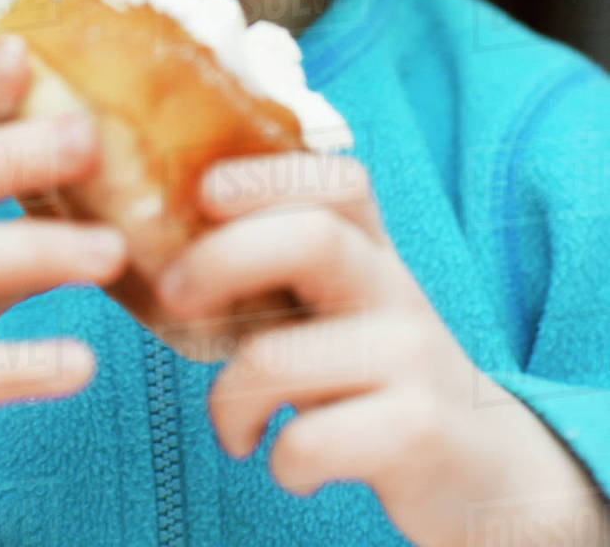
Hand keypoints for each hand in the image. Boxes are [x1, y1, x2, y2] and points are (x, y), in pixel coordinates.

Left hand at [155, 148, 602, 546]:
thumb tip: (159, 242)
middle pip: (311, 238)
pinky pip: (310, 441)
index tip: (204, 194)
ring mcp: (414, 358)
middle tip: (174, 298)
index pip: (335, 180)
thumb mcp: (342, 306)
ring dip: (230, 399)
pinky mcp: (419, 432)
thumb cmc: (375, 376)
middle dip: (221, 260)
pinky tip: (290, 466)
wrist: (485, 469)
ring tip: (235, 424)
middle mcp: (396, 289)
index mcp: (372, 251)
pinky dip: (280, 463)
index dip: (264, 174)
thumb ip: (280, 269)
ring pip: (284, 357)